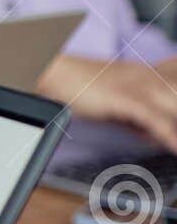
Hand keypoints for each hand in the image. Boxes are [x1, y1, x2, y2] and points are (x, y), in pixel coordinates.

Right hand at [37, 55, 176, 153]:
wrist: (58, 75)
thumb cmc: (84, 89)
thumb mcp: (120, 107)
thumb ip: (143, 122)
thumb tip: (162, 138)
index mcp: (153, 76)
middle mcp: (152, 78)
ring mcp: (141, 85)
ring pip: (176, 105)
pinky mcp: (126, 97)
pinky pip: (155, 118)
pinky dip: (168, 134)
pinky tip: (174, 147)